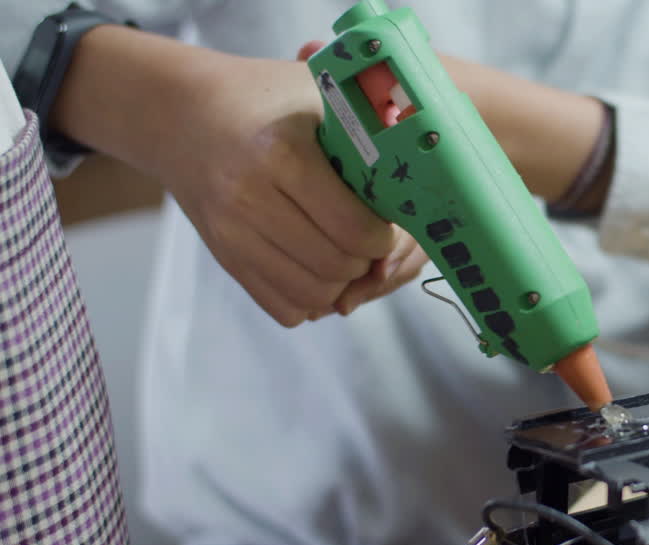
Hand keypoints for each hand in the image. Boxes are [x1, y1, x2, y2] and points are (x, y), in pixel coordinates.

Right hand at [51, 26, 427, 325]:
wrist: (183, 114)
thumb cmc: (266, 100)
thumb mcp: (317, 94)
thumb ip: (370, 128)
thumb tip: (428, 168)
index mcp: (281, 155)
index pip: (353, 227)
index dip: (383, 235)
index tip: (387, 222)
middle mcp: (249, 199)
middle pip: (336, 267)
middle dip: (366, 261)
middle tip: (371, 241)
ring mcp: (232, 234)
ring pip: (313, 296)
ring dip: (343, 283)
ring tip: (347, 253)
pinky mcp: (225, 258)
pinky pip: (285, 308)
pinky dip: (312, 298)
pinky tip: (318, 267)